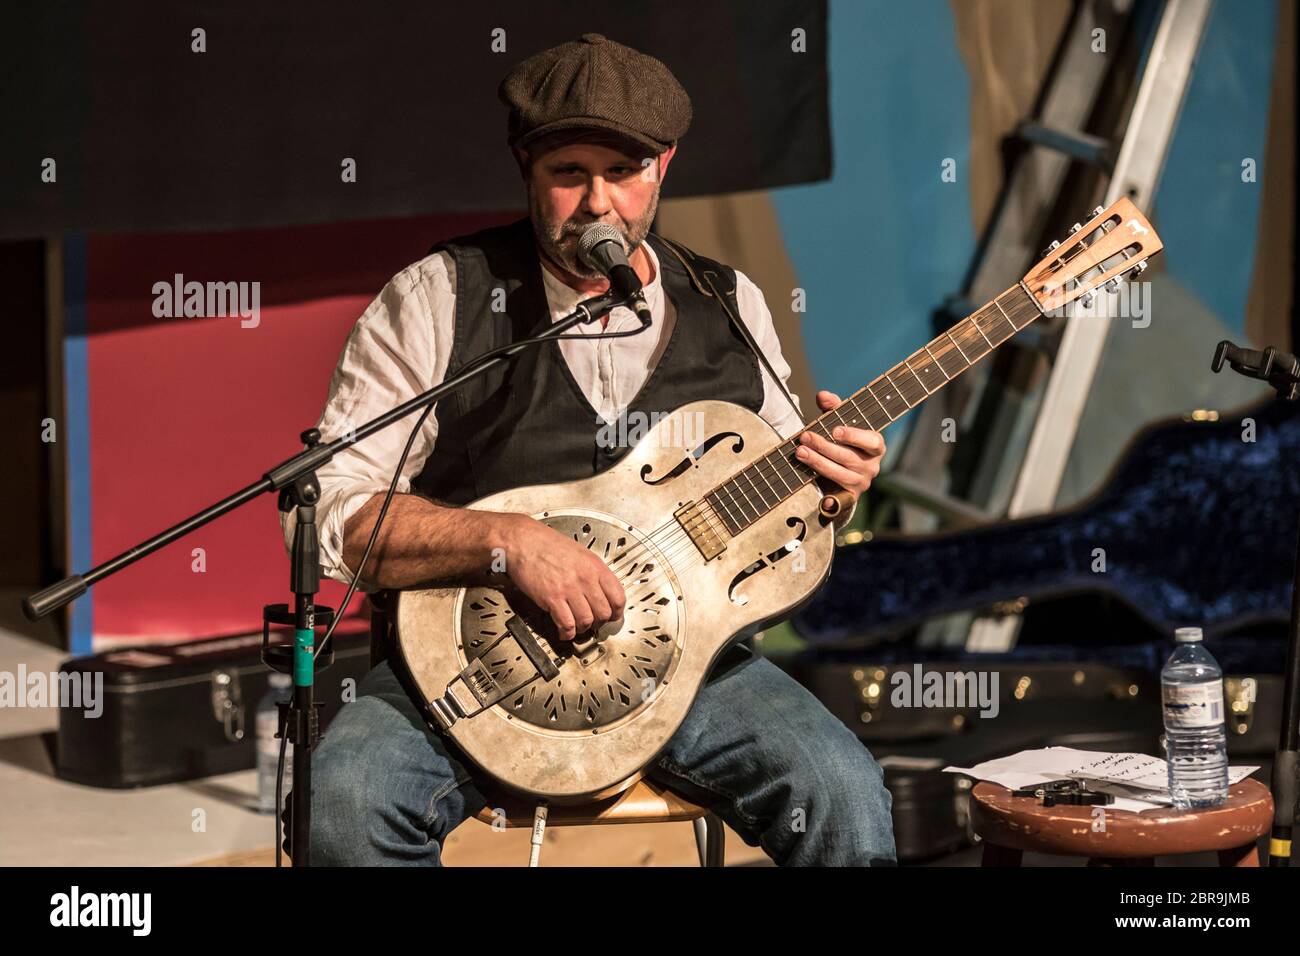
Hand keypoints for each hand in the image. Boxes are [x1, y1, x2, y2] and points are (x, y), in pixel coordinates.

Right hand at [500, 515, 625, 640]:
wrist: (522, 541)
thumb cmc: (546, 544)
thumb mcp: (579, 552)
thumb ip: (592, 571)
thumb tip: (599, 590)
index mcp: (595, 566)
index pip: (618, 597)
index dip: (617, 612)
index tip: (612, 616)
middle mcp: (585, 578)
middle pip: (604, 613)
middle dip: (599, 622)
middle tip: (592, 623)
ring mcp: (569, 589)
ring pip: (586, 621)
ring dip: (582, 629)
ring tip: (577, 627)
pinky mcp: (552, 598)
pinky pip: (567, 624)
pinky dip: (567, 633)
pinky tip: (564, 632)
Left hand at [794, 390, 886, 513]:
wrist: (842, 473)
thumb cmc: (843, 442)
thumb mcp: (840, 422)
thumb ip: (833, 408)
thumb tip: (822, 396)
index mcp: (875, 446)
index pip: (872, 441)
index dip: (854, 436)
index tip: (835, 430)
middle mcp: (872, 466)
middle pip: (848, 457)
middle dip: (824, 446)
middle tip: (805, 437)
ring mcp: (861, 483)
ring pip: (839, 473)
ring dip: (817, 462)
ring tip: (800, 452)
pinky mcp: (849, 497)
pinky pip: (839, 499)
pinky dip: (831, 501)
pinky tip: (822, 499)